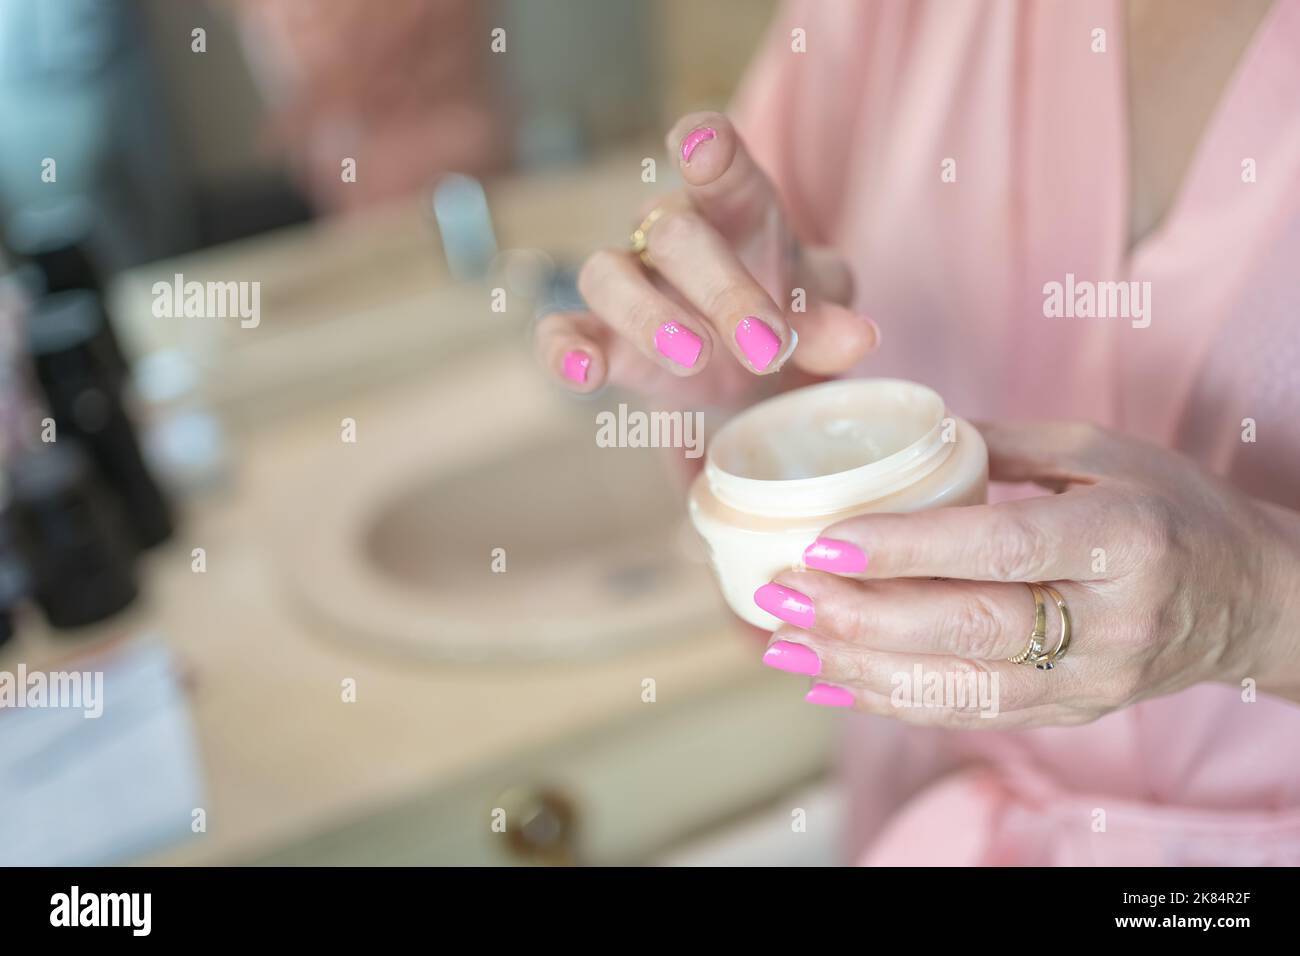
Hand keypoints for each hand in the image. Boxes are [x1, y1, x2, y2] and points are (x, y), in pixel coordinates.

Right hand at [535, 112, 879, 405]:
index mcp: (733, 208)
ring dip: (649, 317)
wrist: (744, 369)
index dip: (709, 150)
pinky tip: (583, 371)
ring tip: (694, 357)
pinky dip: (563, 351)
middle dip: (723, 289)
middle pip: (677, 236)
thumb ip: (830, 326)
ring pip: (608, 276)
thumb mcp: (816, 320)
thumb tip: (859, 339)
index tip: (701, 145)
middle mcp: (671, 234)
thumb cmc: (781, 316)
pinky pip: (560, 332)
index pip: (721, 166)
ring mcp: (628, 283)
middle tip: (766, 345)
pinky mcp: (599, 336)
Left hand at [755, 422, 1299, 726]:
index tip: (826, 540)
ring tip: (783, 643)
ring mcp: (1091, 683)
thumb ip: (1004, 444)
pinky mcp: (1068, 715)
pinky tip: (829, 681)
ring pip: (958, 689)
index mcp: (1124, 540)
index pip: (1001, 548)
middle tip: (782, 594)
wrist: (1248, 602)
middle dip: (860, 617)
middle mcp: (1109, 623)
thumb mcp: (1104, 452)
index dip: (907, 549)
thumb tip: (906, 437)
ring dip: (857, 669)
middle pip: (968, 630)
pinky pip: (968, 717)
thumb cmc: (1172, 509)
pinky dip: (890, 701)